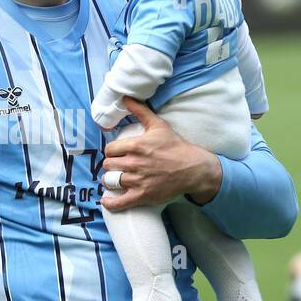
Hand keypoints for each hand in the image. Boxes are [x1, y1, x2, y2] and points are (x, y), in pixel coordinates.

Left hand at [100, 98, 220, 210]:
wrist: (193, 168)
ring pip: (111, 181)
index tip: (116, 154)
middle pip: (108, 165)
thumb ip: (140, 111)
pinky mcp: (143, 196)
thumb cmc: (175, 146)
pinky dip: (110, 203)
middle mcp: (134, 163)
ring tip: (114, 180)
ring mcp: (138, 181)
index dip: (111, 152)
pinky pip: (119, 202)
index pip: (109, 150)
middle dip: (110, 165)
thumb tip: (125, 97)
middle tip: (116, 166)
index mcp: (135, 146)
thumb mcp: (158, 125)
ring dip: (110, 181)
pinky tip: (107, 200)